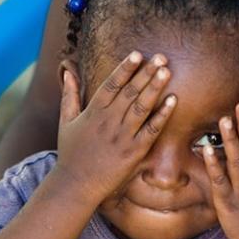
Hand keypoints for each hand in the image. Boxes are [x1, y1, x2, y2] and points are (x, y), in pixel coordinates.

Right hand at [56, 51, 175, 203]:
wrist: (76, 184)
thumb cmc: (71, 153)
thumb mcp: (66, 121)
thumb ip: (69, 95)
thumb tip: (67, 71)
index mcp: (93, 112)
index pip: (112, 84)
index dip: (125, 68)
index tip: (137, 54)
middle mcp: (109, 121)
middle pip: (130, 91)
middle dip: (146, 72)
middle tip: (161, 57)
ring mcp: (122, 136)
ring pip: (142, 106)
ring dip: (155, 87)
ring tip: (166, 71)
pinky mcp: (134, 152)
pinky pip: (151, 130)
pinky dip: (162, 114)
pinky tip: (173, 100)